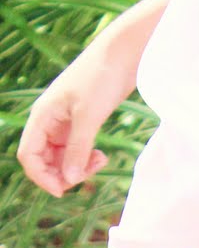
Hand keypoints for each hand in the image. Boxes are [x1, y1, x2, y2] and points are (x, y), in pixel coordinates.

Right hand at [16, 42, 136, 196]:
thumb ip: (78, 149)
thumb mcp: (89, 116)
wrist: (121, 56)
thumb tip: (70, 178)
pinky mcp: (80, 125)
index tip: (62, 191)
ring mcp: (64, 125)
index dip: (41, 177)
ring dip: (79, 169)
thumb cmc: (100, 78)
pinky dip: (87, 160)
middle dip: (64, 174)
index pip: (28, 155)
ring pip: (62, 160)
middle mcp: (49, 121)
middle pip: (44, 162)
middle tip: (90, 172)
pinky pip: (76, 153)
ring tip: (100, 161)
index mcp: (42, 116)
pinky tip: (102, 157)